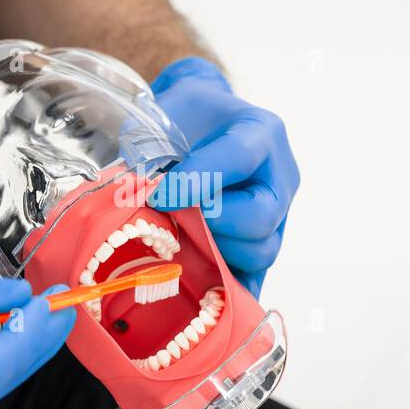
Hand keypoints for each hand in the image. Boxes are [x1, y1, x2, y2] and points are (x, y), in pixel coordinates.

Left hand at [149, 57, 299, 298]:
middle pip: (259, 216)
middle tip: (171, 217)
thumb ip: (152, 149)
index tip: (157, 195)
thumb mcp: (166, 115)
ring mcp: (278, 214)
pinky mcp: (265, 243)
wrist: (202, 124)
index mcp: (260, 131)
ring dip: (213, 252)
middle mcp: (279, 176)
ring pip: (260, 251)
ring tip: (180, 238)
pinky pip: (256, 274)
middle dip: (208, 223)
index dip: (196, 181)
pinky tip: (204, 293)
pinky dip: (229, 285)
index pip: (238, 157)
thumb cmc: (187, 117)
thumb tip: (130, 195)